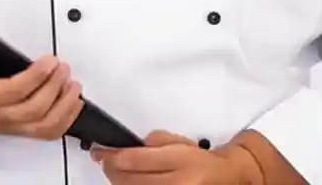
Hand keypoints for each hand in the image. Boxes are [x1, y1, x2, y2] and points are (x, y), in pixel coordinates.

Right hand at [0, 41, 84, 140]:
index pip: (12, 92)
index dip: (34, 77)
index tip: (48, 61)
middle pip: (33, 109)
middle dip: (53, 87)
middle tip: (62, 68)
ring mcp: (9, 124)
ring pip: (43, 125)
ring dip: (64, 106)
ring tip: (72, 84)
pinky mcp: (18, 126)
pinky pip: (46, 132)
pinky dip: (66, 119)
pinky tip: (73, 102)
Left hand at [92, 130, 258, 184]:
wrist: (221, 177)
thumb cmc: (198, 160)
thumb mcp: (178, 141)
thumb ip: (154, 141)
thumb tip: (126, 148)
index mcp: (178, 160)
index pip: (134, 160)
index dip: (111, 155)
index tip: (101, 151)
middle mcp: (176, 183)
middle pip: (128, 179)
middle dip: (110, 168)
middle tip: (104, 160)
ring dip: (117, 181)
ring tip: (116, 171)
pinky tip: (127, 182)